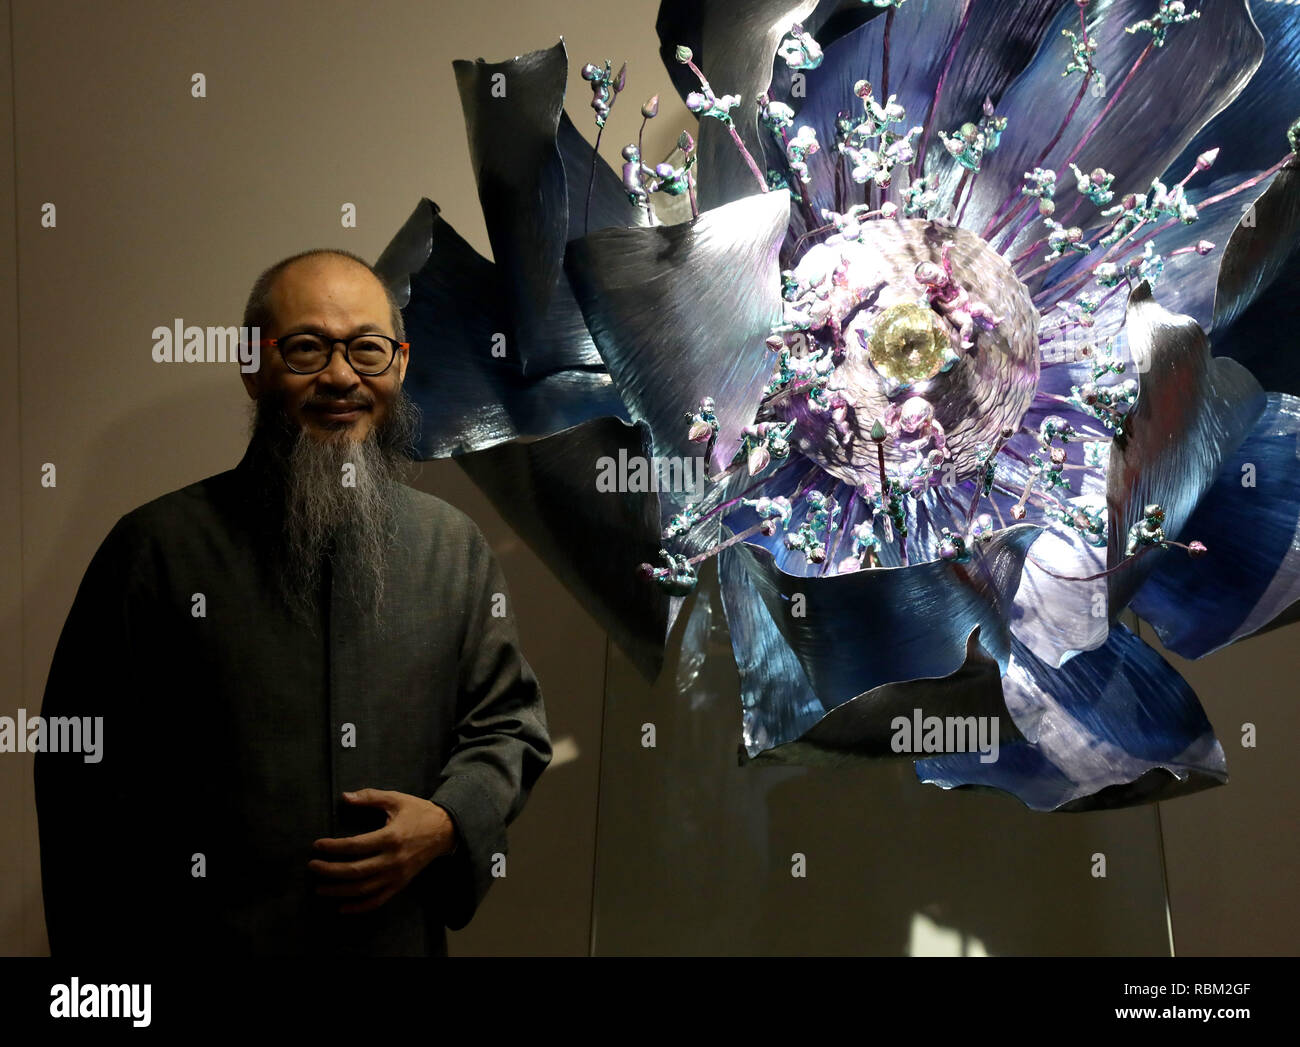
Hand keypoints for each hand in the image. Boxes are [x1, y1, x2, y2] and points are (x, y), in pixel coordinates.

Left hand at [308, 789, 456, 914]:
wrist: (446, 831)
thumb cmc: (419, 813)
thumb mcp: (396, 800)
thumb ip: (370, 798)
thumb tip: (345, 797)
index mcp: (391, 837)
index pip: (355, 846)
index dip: (333, 847)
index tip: (317, 845)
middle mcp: (393, 860)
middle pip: (355, 871)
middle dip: (329, 870)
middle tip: (312, 866)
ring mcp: (397, 875)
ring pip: (363, 889)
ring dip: (338, 891)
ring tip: (320, 888)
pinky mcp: (401, 884)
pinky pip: (378, 900)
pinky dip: (359, 907)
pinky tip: (342, 907)